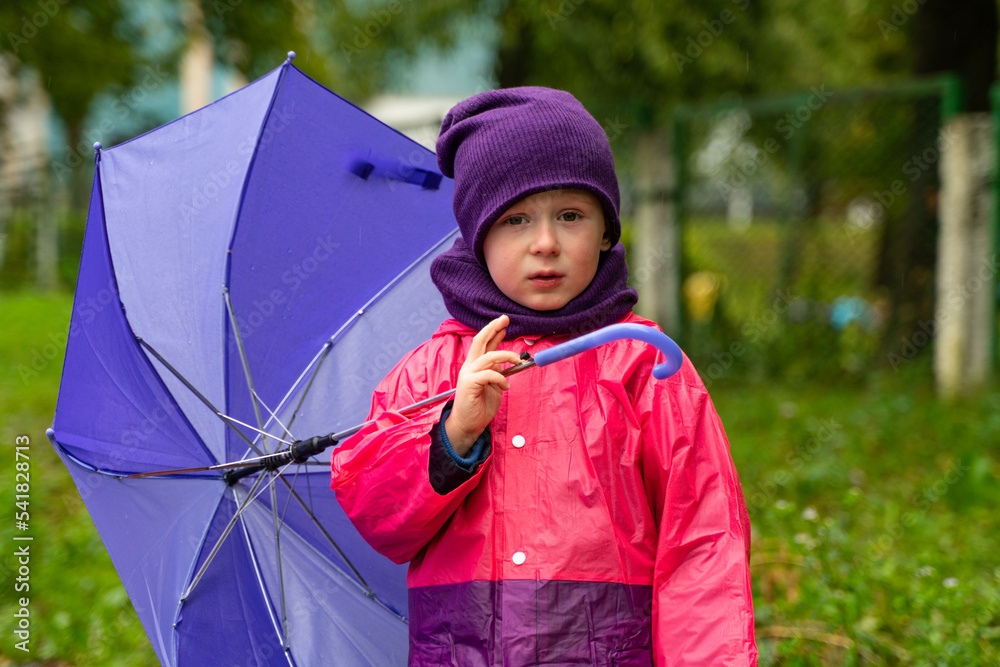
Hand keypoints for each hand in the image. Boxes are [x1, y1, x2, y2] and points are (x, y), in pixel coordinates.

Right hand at [445, 315, 521, 456]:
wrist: (468, 424)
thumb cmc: (480, 406)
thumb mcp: (494, 386)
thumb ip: (498, 372)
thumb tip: (509, 361)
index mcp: (475, 365)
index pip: (484, 343)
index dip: (493, 331)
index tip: (504, 323)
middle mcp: (470, 366)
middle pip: (479, 340)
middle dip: (493, 328)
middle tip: (505, 319)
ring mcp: (468, 374)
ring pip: (488, 356)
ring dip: (506, 356)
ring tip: (517, 360)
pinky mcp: (469, 383)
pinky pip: (489, 374)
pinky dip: (501, 378)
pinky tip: (506, 386)